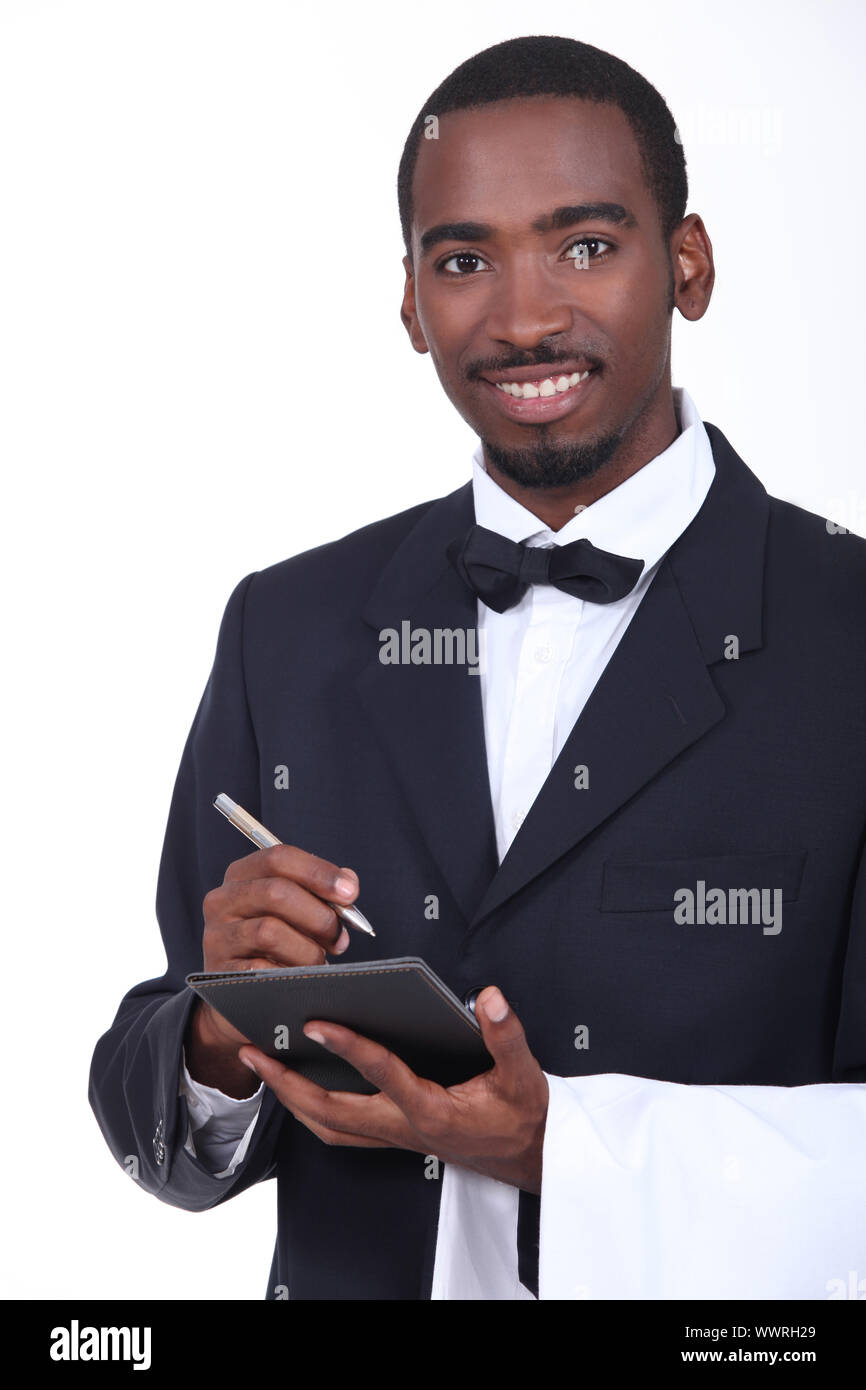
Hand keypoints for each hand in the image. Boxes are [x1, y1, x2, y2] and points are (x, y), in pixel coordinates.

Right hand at [185, 844, 359, 1093]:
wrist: (244, 994)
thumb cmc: (279, 943)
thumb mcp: (296, 911)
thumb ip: (321, 892)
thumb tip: (348, 883)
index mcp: (242, 875)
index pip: (279, 858)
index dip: (319, 872)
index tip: (350, 893)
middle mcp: (222, 900)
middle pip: (276, 892)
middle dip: (319, 916)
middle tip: (339, 938)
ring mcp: (216, 937)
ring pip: (270, 932)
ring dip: (307, 950)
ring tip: (319, 961)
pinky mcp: (219, 973)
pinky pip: (260, 969)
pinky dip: (288, 973)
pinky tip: (299, 978)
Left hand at [237, 986, 549, 1193]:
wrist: (529, 1158)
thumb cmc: (522, 1115)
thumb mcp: (523, 1074)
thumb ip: (506, 1034)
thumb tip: (488, 996)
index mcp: (431, 1110)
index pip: (380, 1073)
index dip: (347, 1046)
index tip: (315, 1022)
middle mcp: (403, 1127)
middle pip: (330, 1110)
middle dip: (287, 1083)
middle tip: (254, 1051)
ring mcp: (394, 1136)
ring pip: (327, 1124)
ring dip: (290, 1098)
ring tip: (263, 1066)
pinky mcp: (394, 1137)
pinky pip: (339, 1129)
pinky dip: (311, 1109)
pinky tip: (299, 1086)